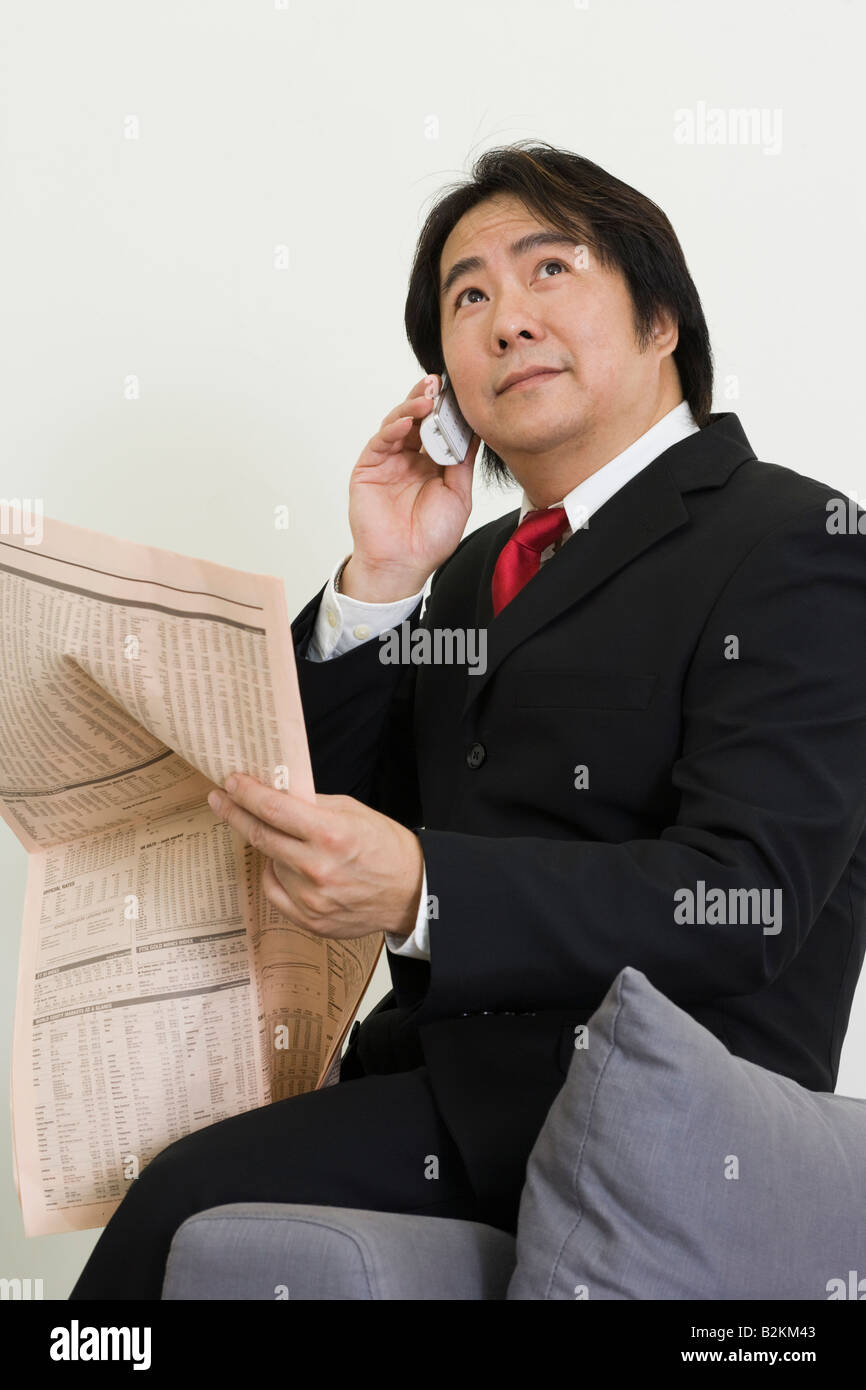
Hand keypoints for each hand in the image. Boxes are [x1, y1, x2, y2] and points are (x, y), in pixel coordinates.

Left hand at [206, 773, 423, 939]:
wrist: (411, 891)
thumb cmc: (385, 847)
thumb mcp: (353, 811)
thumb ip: (311, 804)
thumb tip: (275, 792)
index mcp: (330, 834)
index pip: (273, 809)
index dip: (246, 793)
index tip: (230, 783)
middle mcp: (317, 868)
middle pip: (260, 836)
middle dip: (235, 813)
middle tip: (220, 800)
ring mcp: (311, 898)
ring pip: (270, 863)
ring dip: (270, 846)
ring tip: (292, 841)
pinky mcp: (309, 920)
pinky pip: (275, 890)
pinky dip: (276, 874)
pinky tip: (288, 865)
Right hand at [342, 373, 479, 601]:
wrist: (405, 563)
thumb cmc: (432, 537)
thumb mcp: (459, 495)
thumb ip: (462, 462)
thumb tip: (474, 430)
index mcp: (432, 462)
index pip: (440, 426)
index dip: (448, 409)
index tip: (460, 391)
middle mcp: (410, 457)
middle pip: (418, 418)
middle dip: (428, 398)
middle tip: (439, 383)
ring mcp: (388, 460)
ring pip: (398, 423)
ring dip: (411, 408)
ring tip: (426, 398)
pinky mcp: (369, 467)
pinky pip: (381, 441)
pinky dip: (393, 429)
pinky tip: (406, 423)